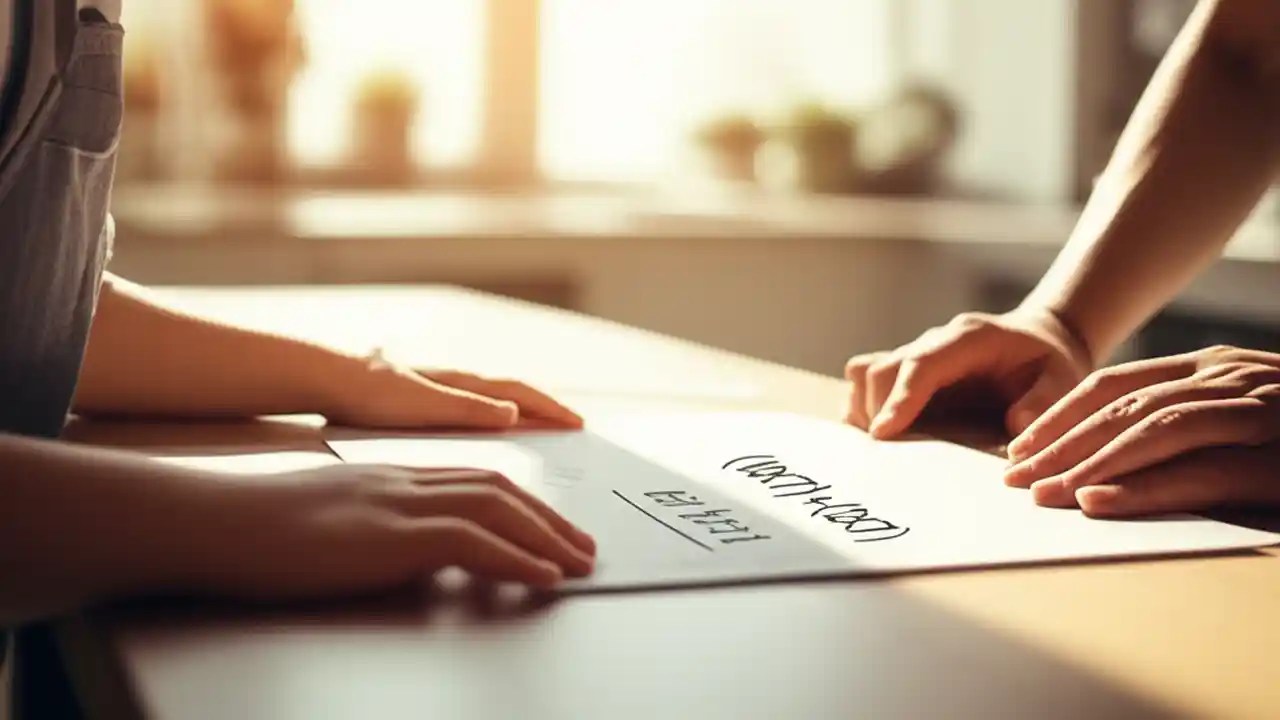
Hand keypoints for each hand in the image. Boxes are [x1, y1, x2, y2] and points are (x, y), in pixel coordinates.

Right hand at [185, 464, 596, 598]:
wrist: (213, 522)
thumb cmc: (255, 530)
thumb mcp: (331, 522)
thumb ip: (375, 529)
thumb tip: (407, 557)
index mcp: (390, 476)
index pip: (474, 479)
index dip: (521, 502)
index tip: (548, 525)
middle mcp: (403, 481)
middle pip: (499, 488)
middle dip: (549, 518)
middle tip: (584, 547)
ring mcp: (398, 503)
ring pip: (498, 508)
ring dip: (548, 538)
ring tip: (580, 565)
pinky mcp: (390, 535)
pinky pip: (474, 542)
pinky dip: (518, 558)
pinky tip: (545, 576)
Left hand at [324, 352, 582, 430]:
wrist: (325, 380)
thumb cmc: (371, 395)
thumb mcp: (425, 407)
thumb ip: (471, 411)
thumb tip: (517, 416)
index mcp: (462, 384)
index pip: (520, 393)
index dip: (552, 409)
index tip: (580, 424)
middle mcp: (455, 382)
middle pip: (511, 394)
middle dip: (544, 409)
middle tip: (571, 426)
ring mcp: (437, 389)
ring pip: (491, 401)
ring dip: (519, 413)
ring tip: (538, 432)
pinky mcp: (420, 401)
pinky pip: (470, 410)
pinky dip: (490, 420)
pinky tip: (482, 436)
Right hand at [844, 308, 1091, 438]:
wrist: (1039, 340)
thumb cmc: (1048, 364)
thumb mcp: (1063, 379)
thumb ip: (1044, 402)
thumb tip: (1016, 427)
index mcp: (969, 338)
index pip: (922, 364)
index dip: (900, 398)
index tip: (882, 433)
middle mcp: (933, 341)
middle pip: (883, 370)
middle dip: (879, 412)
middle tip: (891, 457)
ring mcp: (914, 352)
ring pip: (866, 373)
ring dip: (865, 409)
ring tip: (884, 446)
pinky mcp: (903, 368)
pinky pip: (865, 379)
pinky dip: (864, 406)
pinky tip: (883, 435)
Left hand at [1004, 346, 1279, 516]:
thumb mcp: (1244, 416)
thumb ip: (1188, 424)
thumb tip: (1111, 454)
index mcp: (1212, 368)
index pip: (1115, 386)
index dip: (1059, 417)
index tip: (1016, 449)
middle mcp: (1229, 379)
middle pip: (1123, 408)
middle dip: (1060, 444)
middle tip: (1013, 479)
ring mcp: (1258, 412)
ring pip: (1153, 432)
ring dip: (1090, 464)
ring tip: (1042, 494)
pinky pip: (1200, 473)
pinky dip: (1144, 488)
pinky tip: (1098, 501)